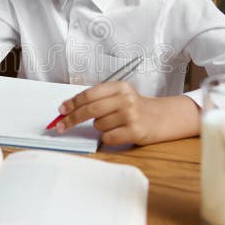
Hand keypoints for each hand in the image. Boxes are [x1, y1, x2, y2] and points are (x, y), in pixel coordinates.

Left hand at [54, 82, 200, 144]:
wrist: (163, 118)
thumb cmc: (136, 108)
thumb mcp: (120, 96)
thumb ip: (98, 99)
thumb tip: (69, 109)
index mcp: (119, 87)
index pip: (89, 94)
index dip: (72, 103)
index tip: (61, 110)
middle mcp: (125, 99)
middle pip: (90, 109)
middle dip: (72, 119)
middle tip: (61, 126)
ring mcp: (131, 115)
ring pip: (99, 125)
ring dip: (100, 128)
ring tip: (114, 124)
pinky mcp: (135, 131)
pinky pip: (108, 137)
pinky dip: (108, 138)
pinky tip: (119, 133)